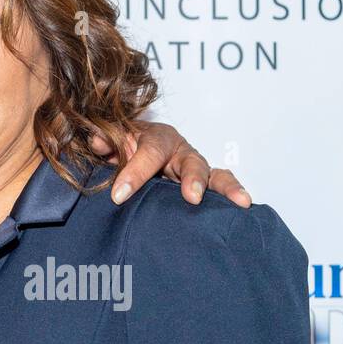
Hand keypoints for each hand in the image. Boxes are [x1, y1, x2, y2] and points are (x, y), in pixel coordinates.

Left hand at [89, 122, 251, 207]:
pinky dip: (233, 193)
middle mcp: (180, 150)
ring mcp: (194, 168)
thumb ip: (103, 141)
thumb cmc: (120, 148)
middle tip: (192, 197)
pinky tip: (245, 206)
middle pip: (190, 161)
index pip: (148, 153)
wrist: (128, 153)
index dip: (135, 173)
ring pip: (214, 174)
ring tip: (240, 201)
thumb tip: (97, 142)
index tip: (119, 195)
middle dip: (192, 178)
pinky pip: (220, 186)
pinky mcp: (201, 185)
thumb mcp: (108, 142)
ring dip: (226, 187)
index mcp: (156, 137)